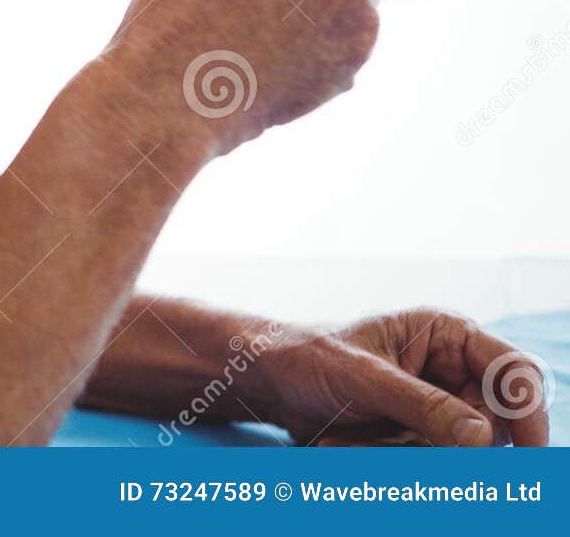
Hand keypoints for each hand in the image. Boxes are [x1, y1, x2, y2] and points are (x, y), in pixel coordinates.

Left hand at [255, 308, 550, 445]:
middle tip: (399, 444)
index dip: (530, 410)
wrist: (268, 382)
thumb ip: (423, 405)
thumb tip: (484, 438)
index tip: (528, 451)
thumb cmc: (309, 357)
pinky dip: (388, 462)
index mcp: (445, 335)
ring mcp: (436, 406)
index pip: (514, 370)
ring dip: (405, 455)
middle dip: (448, 444)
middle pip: (493, 422)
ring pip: (459, 451)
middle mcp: (450, 370)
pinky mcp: (417, 436)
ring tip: (351, 440)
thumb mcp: (364, 378)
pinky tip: (345, 445)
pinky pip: (427, 463)